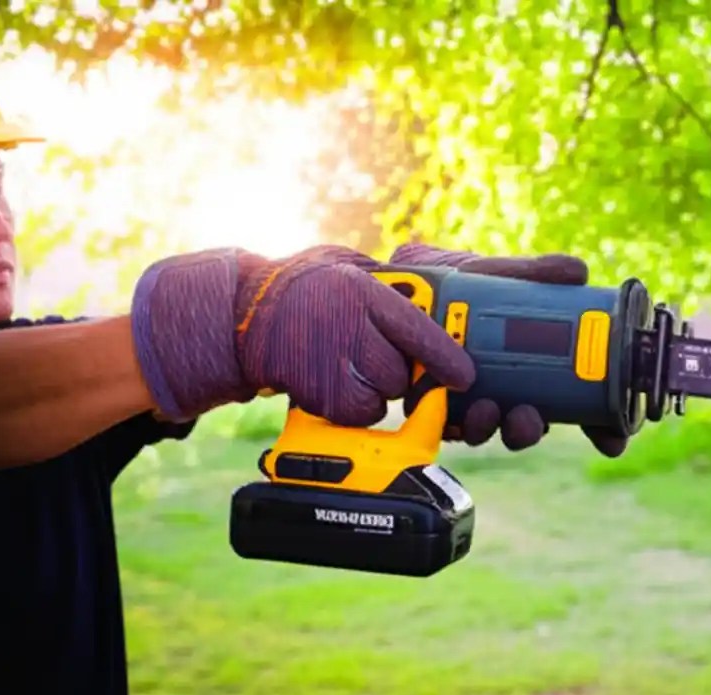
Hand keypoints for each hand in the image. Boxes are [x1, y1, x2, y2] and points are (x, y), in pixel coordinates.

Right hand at [130, 244, 473, 425]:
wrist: (244, 318)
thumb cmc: (303, 287)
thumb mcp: (348, 266)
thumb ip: (390, 283)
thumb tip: (435, 291)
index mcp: (362, 293)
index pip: (418, 332)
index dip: (447, 357)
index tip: (465, 375)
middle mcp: (349, 330)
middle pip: (403, 371)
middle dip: (400, 368)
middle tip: (376, 352)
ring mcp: (332, 367)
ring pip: (384, 395)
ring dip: (378, 387)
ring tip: (351, 363)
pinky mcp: (319, 398)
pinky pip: (360, 413)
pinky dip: (356, 405)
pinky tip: (336, 382)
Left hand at [389, 241, 628, 457]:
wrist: (391, 287)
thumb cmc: (448, 282)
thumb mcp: (494, 274)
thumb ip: (532, 274)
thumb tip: (578, 271)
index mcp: (530, 363)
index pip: (576, 401)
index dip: (600, 425)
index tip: (614, 440)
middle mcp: (503, 386)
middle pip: (532, 422)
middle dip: (533, 429)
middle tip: (530, 419)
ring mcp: (467, 399)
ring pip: (492, 429)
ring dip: (495, 429)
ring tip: (489, 411)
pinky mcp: (431, 406)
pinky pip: (448, 426)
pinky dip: (456, 425)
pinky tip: (456, 414)